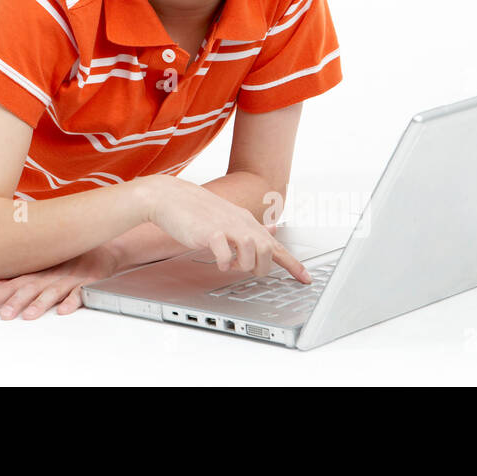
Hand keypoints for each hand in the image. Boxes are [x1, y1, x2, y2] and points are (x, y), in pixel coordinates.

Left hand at [0, 245, 121, 319]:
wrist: (102, 248)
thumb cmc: (66, 260)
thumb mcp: (39, 268)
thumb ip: (15, 278)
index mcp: (37, 272)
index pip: (13, 284)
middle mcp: (50, 275)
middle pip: (30, 288)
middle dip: (15, 302)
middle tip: (3, 315)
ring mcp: (69, 279)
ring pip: (52, 291)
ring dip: (40, 303)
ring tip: (29, 316)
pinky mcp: (88, 282)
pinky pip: (80, 293)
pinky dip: (72, 301)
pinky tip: (63, 310)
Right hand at [145, 175, 311, 282]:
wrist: (170, 197)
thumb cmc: (196, 209)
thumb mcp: (229, 215)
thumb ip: (251, 226)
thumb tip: (272, 231)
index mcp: (246, 221)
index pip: (276, 245)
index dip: (293, 264)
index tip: (306, 279)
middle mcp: (240, 223)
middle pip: (268, 250)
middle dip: (261, 267)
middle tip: (246, 270)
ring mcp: (225, 226)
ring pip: (252, 251)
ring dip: (243, 265)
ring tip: (229, 264)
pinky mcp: (209, 233)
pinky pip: (225, 255)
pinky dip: (224, 264)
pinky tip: (218, 262)